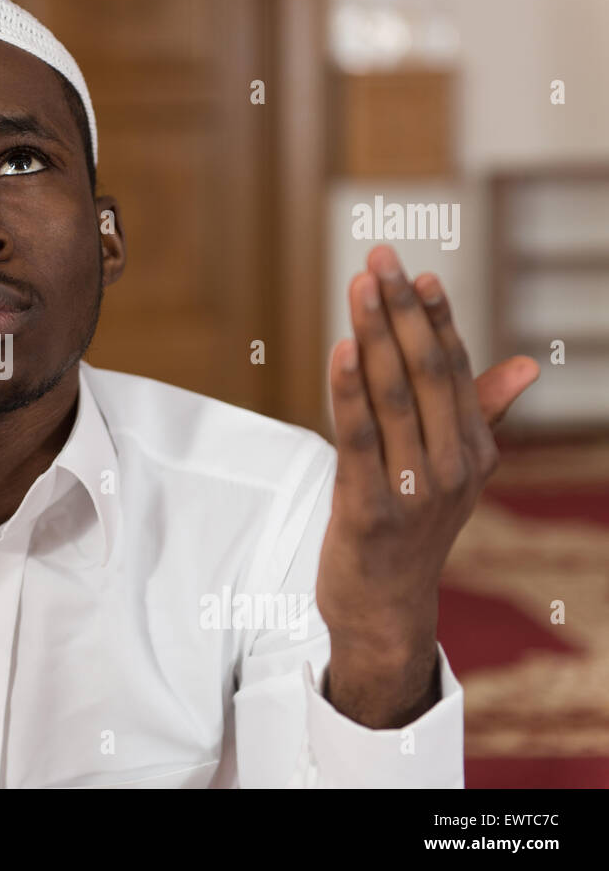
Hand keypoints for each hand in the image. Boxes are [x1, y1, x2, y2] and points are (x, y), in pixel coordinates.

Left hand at [316, 245, 539, 726]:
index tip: (417, 272)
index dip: (436, 319)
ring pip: (394, 397)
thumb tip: (529, 366)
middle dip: (402, 312)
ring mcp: (415, 492)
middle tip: (377, 260)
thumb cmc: (411, 528)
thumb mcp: (451, 474)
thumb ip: (479, 416)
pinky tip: (341, 349)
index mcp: (475, 452)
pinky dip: (349, 392)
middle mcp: (454, 469)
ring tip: (359, 287)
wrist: (385, 610)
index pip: (456, 371)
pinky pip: (359, 440)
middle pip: (426, 374)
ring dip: (375, 336)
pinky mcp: (370, 512)